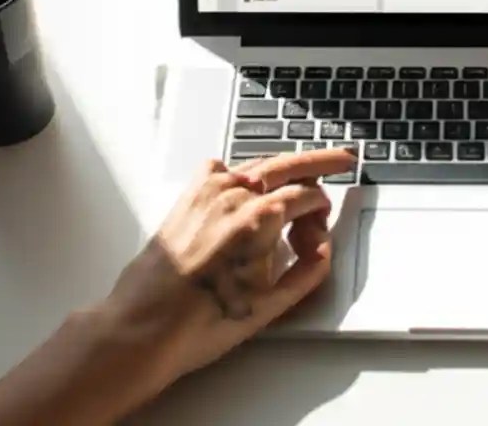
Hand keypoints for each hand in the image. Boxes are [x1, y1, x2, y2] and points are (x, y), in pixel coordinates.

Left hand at [101, 149, 355, 400]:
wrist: (144, 327)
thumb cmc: (201, 322)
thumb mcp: (271, 305)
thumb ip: (309, 270)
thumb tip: (322, 248)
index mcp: (260, 219)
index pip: (309, 196)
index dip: (321, 216)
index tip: (318, 237)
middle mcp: (234, 196)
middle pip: (289, 165)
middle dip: (321, 161)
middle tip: (344, 159)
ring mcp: (208, 192)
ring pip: (259, 168)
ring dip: (281, 178)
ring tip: (293, 192)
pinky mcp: (188, 196)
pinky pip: (224, 171)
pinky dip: (242, 177)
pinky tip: (248, 196)